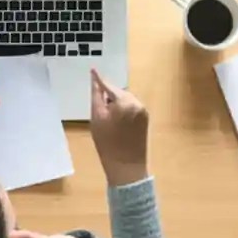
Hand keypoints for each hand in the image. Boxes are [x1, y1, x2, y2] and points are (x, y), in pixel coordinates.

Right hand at [90, 68, 149, 185]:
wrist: (126, 166)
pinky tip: (116, 124)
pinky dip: (123, 112)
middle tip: (98, 110)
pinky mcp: (145, 120)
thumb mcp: (96, 118)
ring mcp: (143, 111)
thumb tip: (95, 80)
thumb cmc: (107, 143)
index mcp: (126, 101)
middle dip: (108, 97)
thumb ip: (96, 96)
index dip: (99, 80)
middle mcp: (137, 102)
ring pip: (125, 101)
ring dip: (116, 104)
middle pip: (118, 93)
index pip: (109, 86)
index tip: (92, 70)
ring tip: (107, 120)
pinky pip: (131, 109)